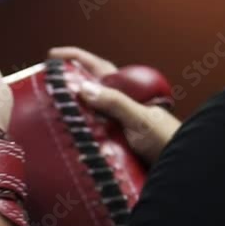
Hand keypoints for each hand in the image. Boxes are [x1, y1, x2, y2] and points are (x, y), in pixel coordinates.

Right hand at [49, 47, 180, 163]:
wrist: (182, 169)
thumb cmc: (168, 141)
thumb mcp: (140, 119)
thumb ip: (115, 103)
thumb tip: (82, 87)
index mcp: (127, 93)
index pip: (98, 68)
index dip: (76, 58)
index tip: (53, 56)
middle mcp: (120, 107)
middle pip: (88, 90)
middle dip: (66, 87)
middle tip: (42, 88)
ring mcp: (116, 126)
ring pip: (87, 115)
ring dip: (69, 115)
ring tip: (47, 118)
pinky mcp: (115, 147)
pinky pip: (90, 138)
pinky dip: (77, 138)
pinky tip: (65, 144)